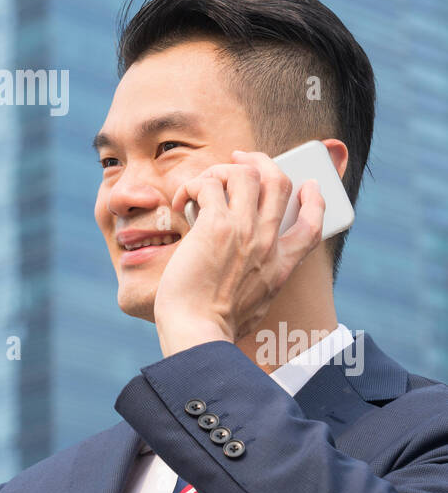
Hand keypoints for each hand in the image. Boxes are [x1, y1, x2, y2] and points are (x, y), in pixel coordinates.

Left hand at [153, 150, 325, 355]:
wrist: (198, 334)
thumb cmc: (217, 326)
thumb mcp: (257, 306)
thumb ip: (261, 285)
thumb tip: (250, 279)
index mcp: (282, 265)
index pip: (313, 224)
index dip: (313, 199)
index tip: (307, 186)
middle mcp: (269, 243)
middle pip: (278, 181)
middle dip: (259, 161)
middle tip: (237, 159)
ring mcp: (245, 231)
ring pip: (244, 173)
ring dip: (220, 171)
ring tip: (201, 187)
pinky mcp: (215, 226)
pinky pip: (208, 185)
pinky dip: (193, 186)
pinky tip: (180, 203)